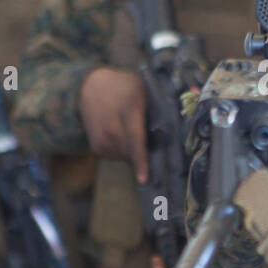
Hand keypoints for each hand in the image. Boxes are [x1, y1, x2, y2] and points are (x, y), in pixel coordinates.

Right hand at [79, 67, 148, 182]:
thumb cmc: (124, 87)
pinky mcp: (96, 147)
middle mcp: (112, 128)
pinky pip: (115, 157)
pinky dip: (122, 152)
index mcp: (128, 111)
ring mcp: (102, 139)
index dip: (140, 160)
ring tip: (132, 133)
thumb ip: (157, 107)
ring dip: (133, 152)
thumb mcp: (143, 89)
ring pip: (124, 157)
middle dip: (144, 153)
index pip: (135, 140)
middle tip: (150, 141)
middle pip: (132, 153)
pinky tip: (122, 136)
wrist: (91, 87)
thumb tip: (176, 125)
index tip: (144, 179)